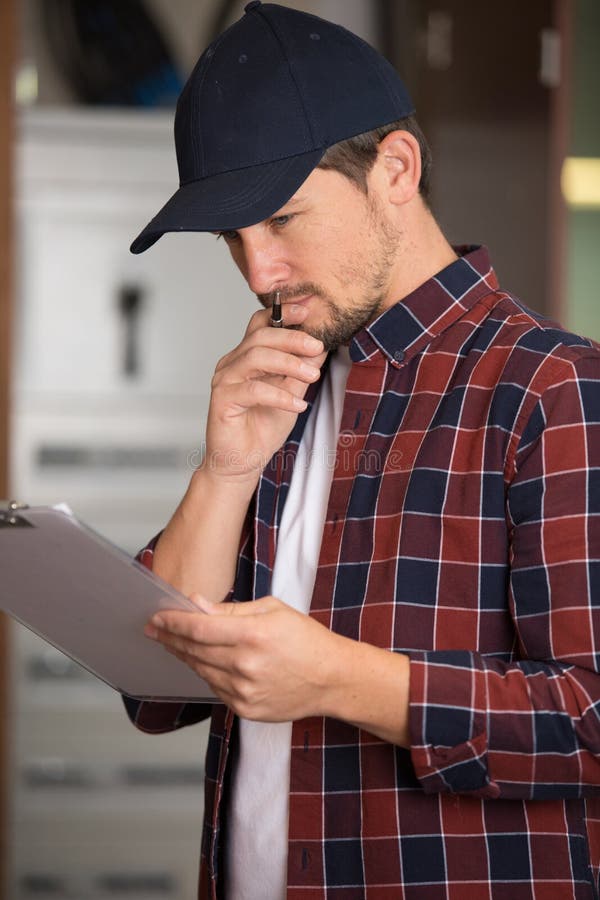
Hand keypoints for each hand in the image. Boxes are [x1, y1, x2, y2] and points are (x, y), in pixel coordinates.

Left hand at [145, 595, 342, 720]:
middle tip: (154, 628)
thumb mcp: (272, 610)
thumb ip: (231, 610)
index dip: (173, 622)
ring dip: (184, 655)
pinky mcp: (245, 709)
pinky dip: (206, 672)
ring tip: (173, 643)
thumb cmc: (306, 640)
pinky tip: (203, 661)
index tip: (157, 616)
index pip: (198, 628)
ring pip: (201, 670)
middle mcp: (245, 665)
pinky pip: (215, 688)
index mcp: (253, 635)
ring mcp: (244, 691)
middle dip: (170, 637)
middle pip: (194, 650)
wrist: (331, 679)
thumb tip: (197, 605)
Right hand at [203, 305, 325, 482]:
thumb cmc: (261, 429)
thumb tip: (320, 349)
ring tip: (313, 376)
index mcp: (246, 357)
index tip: (307, 311)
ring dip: (288, 363)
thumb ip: (301, 372)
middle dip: (292, 338)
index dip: (282, 313)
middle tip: (317, 346)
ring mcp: (224, 381)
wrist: (241, 462)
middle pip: (260, 336)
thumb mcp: (291, 395)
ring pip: (256, 357)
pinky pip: (253, 390)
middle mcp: (232, 364)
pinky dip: (279, 396)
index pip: (260, 324)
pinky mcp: (222, 401)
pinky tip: (298, 404)